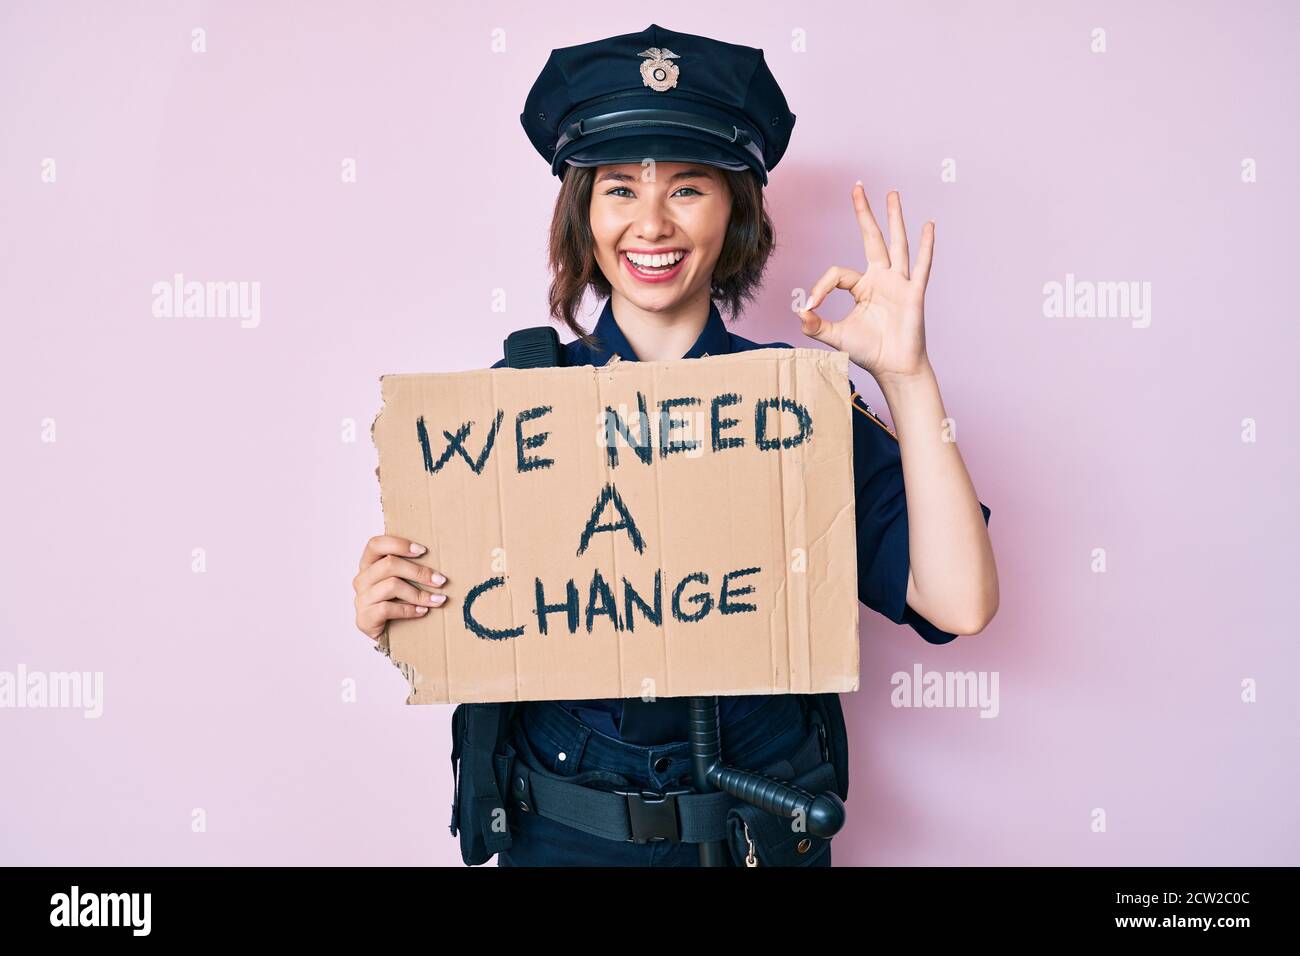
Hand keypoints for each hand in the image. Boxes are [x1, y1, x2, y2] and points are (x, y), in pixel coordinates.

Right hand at [353, 534, 448, 641]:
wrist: (389, 636)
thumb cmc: (399, 602)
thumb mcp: (403, 581)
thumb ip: (410, 568)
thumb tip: (440, 558)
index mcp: (369, 564)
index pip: (376, 544)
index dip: (399, 544)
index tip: (423, 551)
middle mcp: (362, 579)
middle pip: (389, 565)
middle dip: (418, 572)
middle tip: (440, 580)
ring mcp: (361, 599)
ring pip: (391, 586)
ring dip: (419, 593)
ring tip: (437, 600)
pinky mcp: (364, 618)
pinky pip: (387, 608)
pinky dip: (409, 610)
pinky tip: (422, 611)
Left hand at [798, 183, 934, 382]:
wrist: (894, 368)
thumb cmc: (870, 352)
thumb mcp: (836, 336)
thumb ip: (816, 325)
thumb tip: (798, 312)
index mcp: (863, 287)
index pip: (838, 273)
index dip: (821, 287)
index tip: (811, 306)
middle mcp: (882, 279)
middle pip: (871, 238)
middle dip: (864, 213)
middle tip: (858, 187)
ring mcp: (899, 283)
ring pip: (896, 244)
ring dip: (894, 218)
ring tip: (892, 194)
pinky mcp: (914, 293)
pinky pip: (921, 266)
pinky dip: (926, 246)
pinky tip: (928, 226)